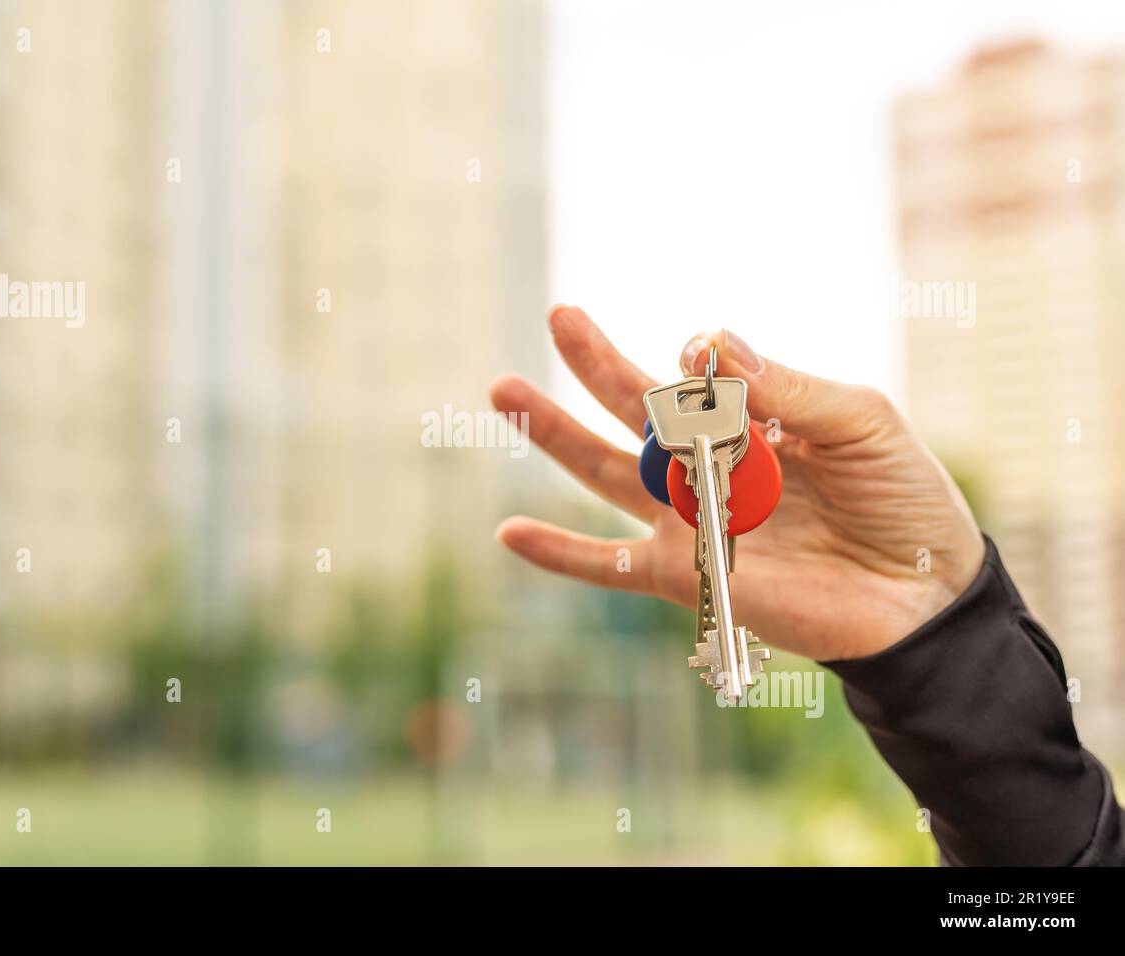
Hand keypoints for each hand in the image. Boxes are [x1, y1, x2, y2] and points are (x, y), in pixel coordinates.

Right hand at [490, 306, 984, 660]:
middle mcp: (712, 463)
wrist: (919, 594)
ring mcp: (690, 518)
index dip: (698, 363)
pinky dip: (559, 553)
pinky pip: (608, 564)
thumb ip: (786, 388)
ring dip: (553, 432)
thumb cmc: (903, 499)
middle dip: (594, 362)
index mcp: (753, 419)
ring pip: (606, 471)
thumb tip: (706, 345)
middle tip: (559, 314)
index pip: (700, 376)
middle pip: (635, 408)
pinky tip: (509, 532)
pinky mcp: (682, 573)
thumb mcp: (859, 424)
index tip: (705, 360)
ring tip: (502, 392)